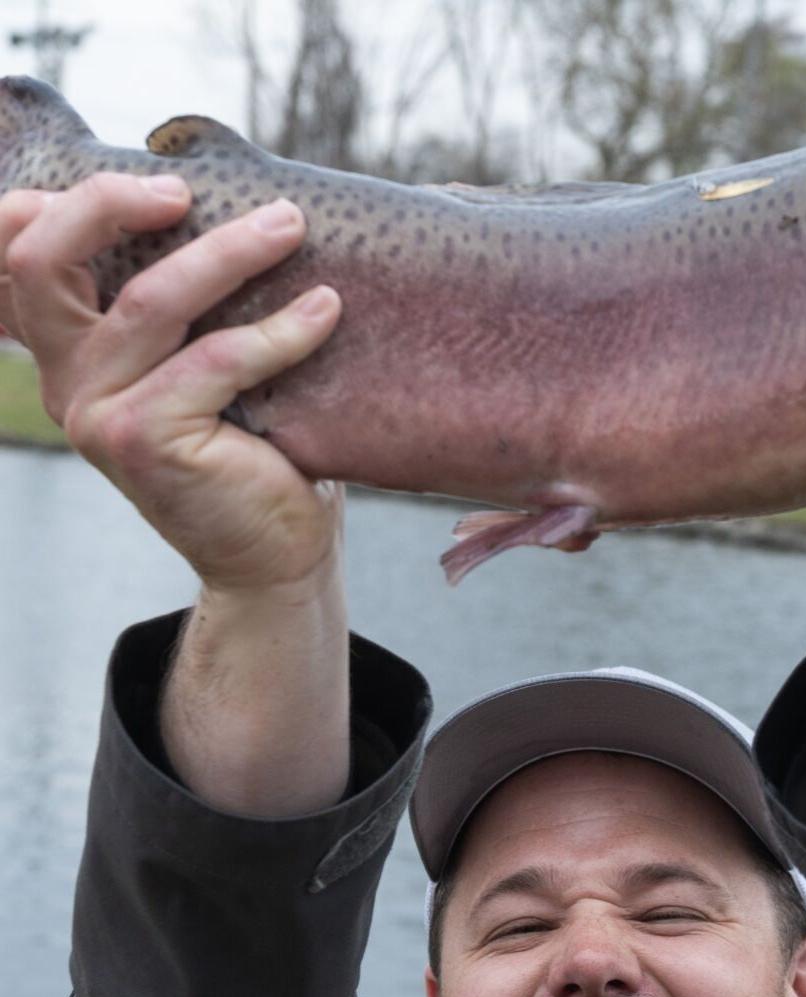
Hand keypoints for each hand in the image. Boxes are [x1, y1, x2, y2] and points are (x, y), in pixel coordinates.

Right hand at [0, 172, 343, 593]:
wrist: (276, 557)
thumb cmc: (259, 456)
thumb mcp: (211, 372)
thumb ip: (195, 311)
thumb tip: (249, 208)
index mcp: (74, 358)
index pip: (20, 260)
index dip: (49, 205)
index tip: (144, 182)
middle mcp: (69, 383)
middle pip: (44, 260)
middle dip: (107, 202)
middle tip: (187, 190)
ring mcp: (98, 414)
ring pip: (150, 301)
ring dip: (228, 254)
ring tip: (290, 227)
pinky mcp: (145, 439)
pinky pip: (217, 360)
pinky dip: (280, 330)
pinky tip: (326, 311)